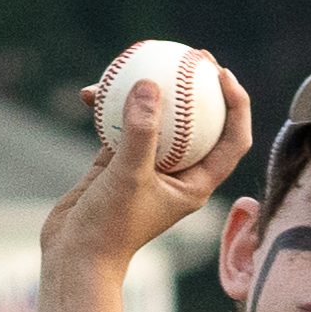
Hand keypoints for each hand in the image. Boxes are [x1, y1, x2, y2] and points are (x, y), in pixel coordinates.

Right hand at [40, 63, 251, 277]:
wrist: (75, 257)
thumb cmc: (110, 228)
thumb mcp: (128, 178)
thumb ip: (142, 132)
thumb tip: (151, 84)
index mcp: (196, 184)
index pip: (232, 139)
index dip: (236, 103)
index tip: (220, 72)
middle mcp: (178, 175)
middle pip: (200, 123)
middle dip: (198, 87)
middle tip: (190, 55)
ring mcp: (147, 168)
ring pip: (157, 121)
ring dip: (148, 92)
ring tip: (140, 60)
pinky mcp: (117, 164)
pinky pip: (120, 125)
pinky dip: (109, 108)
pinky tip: (92, 90)